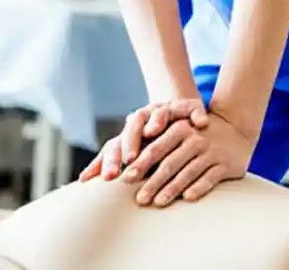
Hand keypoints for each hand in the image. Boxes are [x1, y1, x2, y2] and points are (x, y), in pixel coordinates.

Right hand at [79, 98, 208, 181]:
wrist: (169, 114)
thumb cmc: (184, 116)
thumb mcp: (192, 110)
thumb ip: (196, 113)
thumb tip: (203, 121)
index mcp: (155, 110)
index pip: (152, 114)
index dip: (153, 123)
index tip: (153, 132)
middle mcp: (137, 120)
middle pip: (130, 130)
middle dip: (128, 145)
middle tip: (129, 161)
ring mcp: (126, 134)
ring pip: (115, 144)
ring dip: (111, 160)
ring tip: (109, 177)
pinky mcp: (119, 147)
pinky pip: (104, 156)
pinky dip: (95, 167)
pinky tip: (85, 179)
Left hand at [127, 112, 253, 206]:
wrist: (235, 127)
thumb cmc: (197, 133)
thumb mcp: (179, 129)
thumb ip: (158, 143)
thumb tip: (128, 166)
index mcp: (180, 128)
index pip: (156, 148)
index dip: (141, 164)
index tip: (126, 178)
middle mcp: (196, 139)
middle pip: (170, 163)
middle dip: (153, 182)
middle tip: (139, 198)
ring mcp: (212, 152)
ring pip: (188, 172)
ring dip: (172, 189)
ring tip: (158, 202)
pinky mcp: (226, 164)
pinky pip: (210, 178)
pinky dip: (199, 187)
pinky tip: (188, 198)